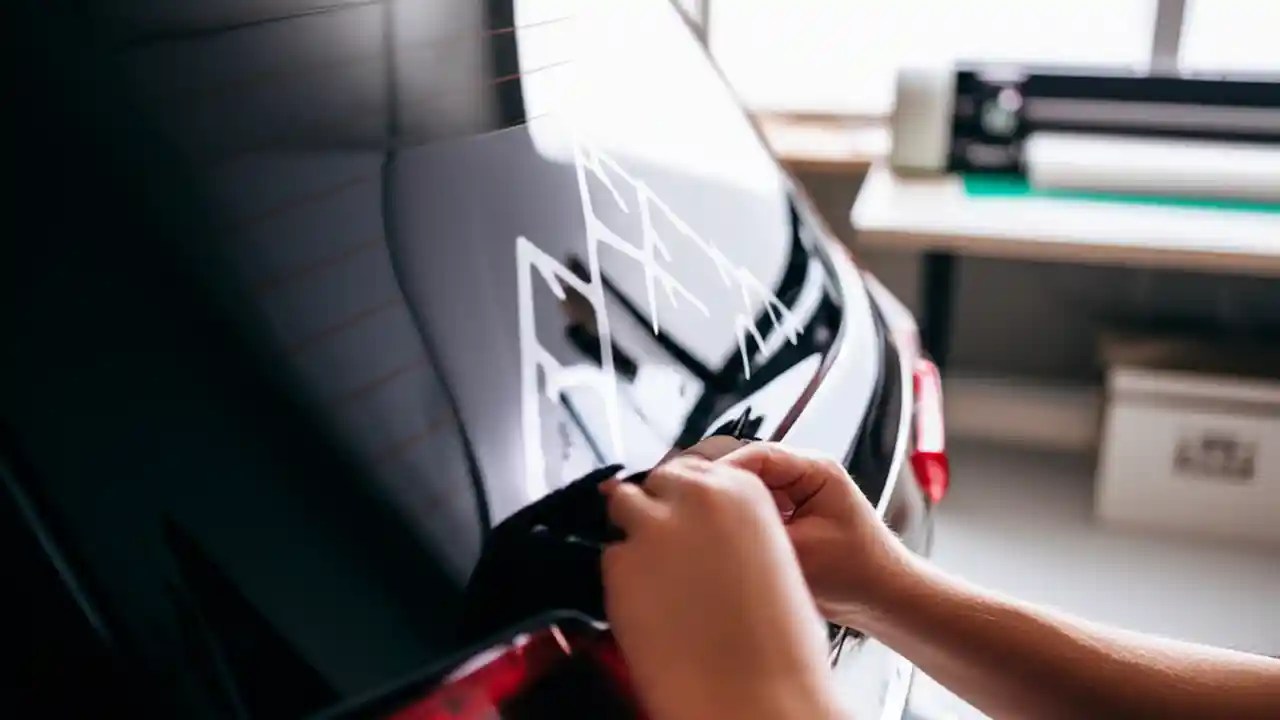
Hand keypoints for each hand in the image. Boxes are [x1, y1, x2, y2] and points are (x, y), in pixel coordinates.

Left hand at [600, 456, 841, 719]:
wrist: (755, 694)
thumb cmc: (777, 640)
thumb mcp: (773, 557)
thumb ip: (734, 528)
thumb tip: (705, 529)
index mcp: (742, 489)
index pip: (693, 468)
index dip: (685, 495)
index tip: (682, 511)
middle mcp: (695, 497)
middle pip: (655, 481)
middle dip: (657, 507)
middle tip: (666, 545)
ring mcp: (651, 528)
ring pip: (623, 507)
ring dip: (634, 532)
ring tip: (654, 574)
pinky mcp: (618, 564)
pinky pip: (611, 557)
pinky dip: (623, 576)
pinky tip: (648, 605)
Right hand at [685, 440, 917, 628]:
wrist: (886, 598)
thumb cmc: (860, 574)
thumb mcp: (804, 552)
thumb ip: (760, 533)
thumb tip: (716, 524)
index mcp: (817, 470)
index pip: (759, 456)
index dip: (725, 471)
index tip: (696, 490)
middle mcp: (805, 475)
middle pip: (748, 468)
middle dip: (721, 487)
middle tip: (692, 506)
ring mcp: (795, 495)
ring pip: (747, 489)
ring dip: (729, 505)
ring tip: (705, 524)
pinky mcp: (789, 516)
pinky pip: (754, 510)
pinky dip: (738, 522)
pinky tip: (724, 539)